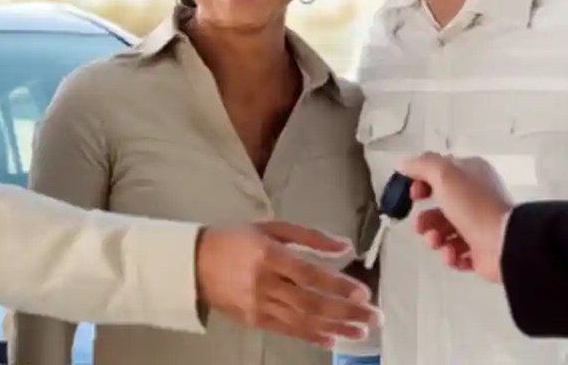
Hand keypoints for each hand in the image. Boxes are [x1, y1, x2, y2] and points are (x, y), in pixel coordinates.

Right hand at [195, 221, 377, 346]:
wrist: (194, 263)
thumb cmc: (237, 239)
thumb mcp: (272, 228)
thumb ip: (309, 237)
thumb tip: (345, 245)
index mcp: (270, 256)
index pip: (309, 274)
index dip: (337, 285)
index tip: (363, 292)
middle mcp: (265, 284)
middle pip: (311, 302)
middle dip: (346, 312)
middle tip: (374, 317)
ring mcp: (259, 306)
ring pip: (302, 321)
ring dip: (335, 327)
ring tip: (360, 332)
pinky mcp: (254, 320)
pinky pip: (287, 331)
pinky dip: (312, 336)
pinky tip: (333, 339)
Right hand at [397, 152, 513, 282]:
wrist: (503, 244)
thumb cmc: (473, 205)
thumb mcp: (444, 174)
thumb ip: (422, 165)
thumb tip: (404, 166)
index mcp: (472, 174)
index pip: (441, 173)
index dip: (422, 183)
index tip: (413, 195)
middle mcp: (476, 197)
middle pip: (440, 206)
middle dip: (425, 219)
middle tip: (420, 227)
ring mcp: (479, 225)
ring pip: (445, 231)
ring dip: (434, 238)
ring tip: (437, 243)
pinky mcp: (480, 251)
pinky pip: (456, 252)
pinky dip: (450, 255)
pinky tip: (452, 255)